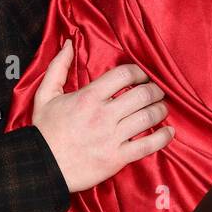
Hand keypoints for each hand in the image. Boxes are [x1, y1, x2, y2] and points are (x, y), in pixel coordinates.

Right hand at [31, 39, 174, 192]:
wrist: (43, 167)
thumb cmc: (44, 131)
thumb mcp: (45, 95)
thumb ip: (58, 67)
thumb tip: (68, 44)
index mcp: (88, 97)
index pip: (124, 74)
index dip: (138, 72)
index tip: (142, 76)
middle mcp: (103, 115)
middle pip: (142, 95)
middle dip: (154, 90)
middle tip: (157, 91)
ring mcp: (112, 137)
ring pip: (148, 117)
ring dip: (160, 110)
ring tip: (162, 108)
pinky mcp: (117, 158)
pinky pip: (148, 145)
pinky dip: (163, 138)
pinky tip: (169, 132)